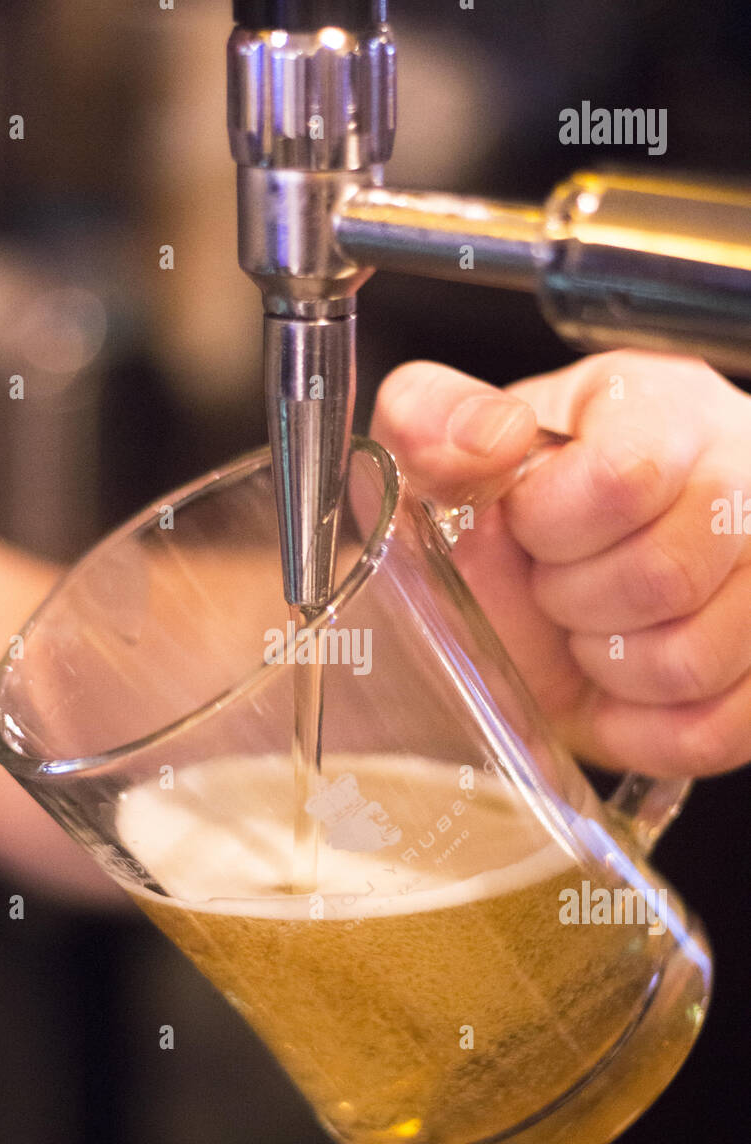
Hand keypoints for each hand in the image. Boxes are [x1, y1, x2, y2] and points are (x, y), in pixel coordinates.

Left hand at [370, 350, 750, 776]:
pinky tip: (620, 691)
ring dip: (613, 670)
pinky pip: (720, 727)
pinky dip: (649, 731)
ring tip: (592, 634)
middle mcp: (740, 472)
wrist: (534, 611)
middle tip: (554, 591)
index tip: (528, 531)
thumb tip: (493, 436)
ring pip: (697, 660)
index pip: (623, 478)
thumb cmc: (501, 528)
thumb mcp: (444, 460)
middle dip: (576, 605)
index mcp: (657, 406)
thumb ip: (430, 421)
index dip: (553, 528)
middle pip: (667, 574)